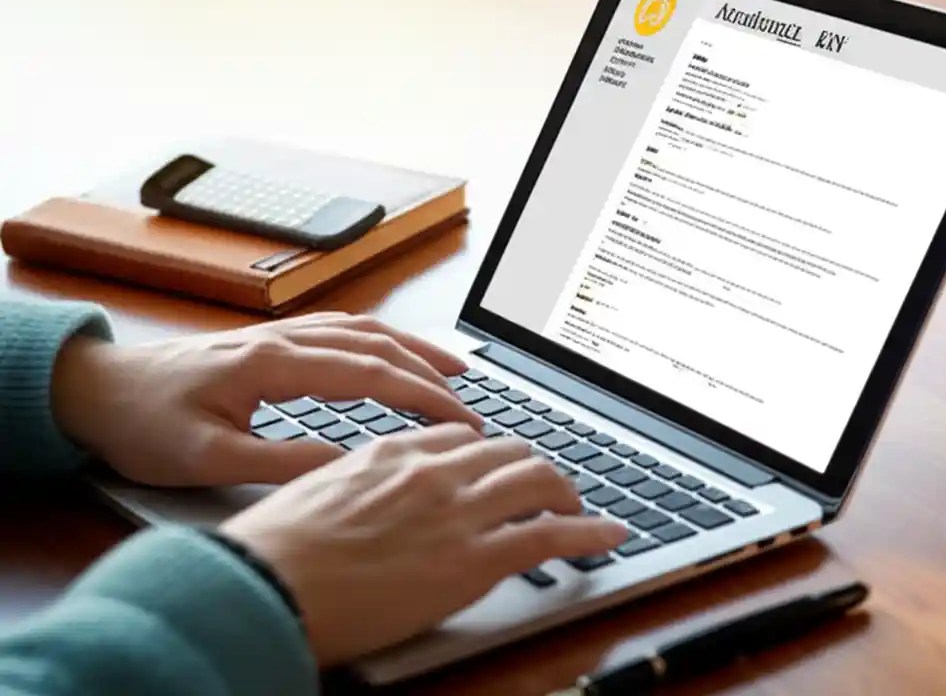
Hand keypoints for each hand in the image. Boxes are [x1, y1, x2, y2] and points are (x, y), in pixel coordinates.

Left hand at [51, 312, 482, 486]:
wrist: (94, 388)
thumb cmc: (143, 423)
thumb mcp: (209, 458)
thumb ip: (284, 461)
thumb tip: (351, 464)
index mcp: (274, 363)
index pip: (371, 374)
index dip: (424, 396)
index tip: (462, 421)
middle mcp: (283, 338)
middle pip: (379, 344)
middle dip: (433, 373)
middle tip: (473, 407)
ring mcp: (278, 334)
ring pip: (364, 330)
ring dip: (414, 348)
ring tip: (455, 371)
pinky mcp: (270, 340)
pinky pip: (342, 329)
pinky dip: (382, 341)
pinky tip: (394, 354)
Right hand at [220, 426, 628, 664]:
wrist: (263, 587)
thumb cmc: (273, 553)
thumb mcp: (314, 495)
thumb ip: (359, 485)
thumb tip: (373, 495)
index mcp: (391, 454)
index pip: (459, 436)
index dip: (486, 452)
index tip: (495, 463)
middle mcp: (432, 471)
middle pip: (507, 451)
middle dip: (533, 466)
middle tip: (546, 484)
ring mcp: (457, 512)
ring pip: (537, 481)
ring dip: (566, 492)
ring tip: (579, 505)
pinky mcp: (474, 559)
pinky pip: (551, 536)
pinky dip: (589, 533)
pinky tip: (607, 535)